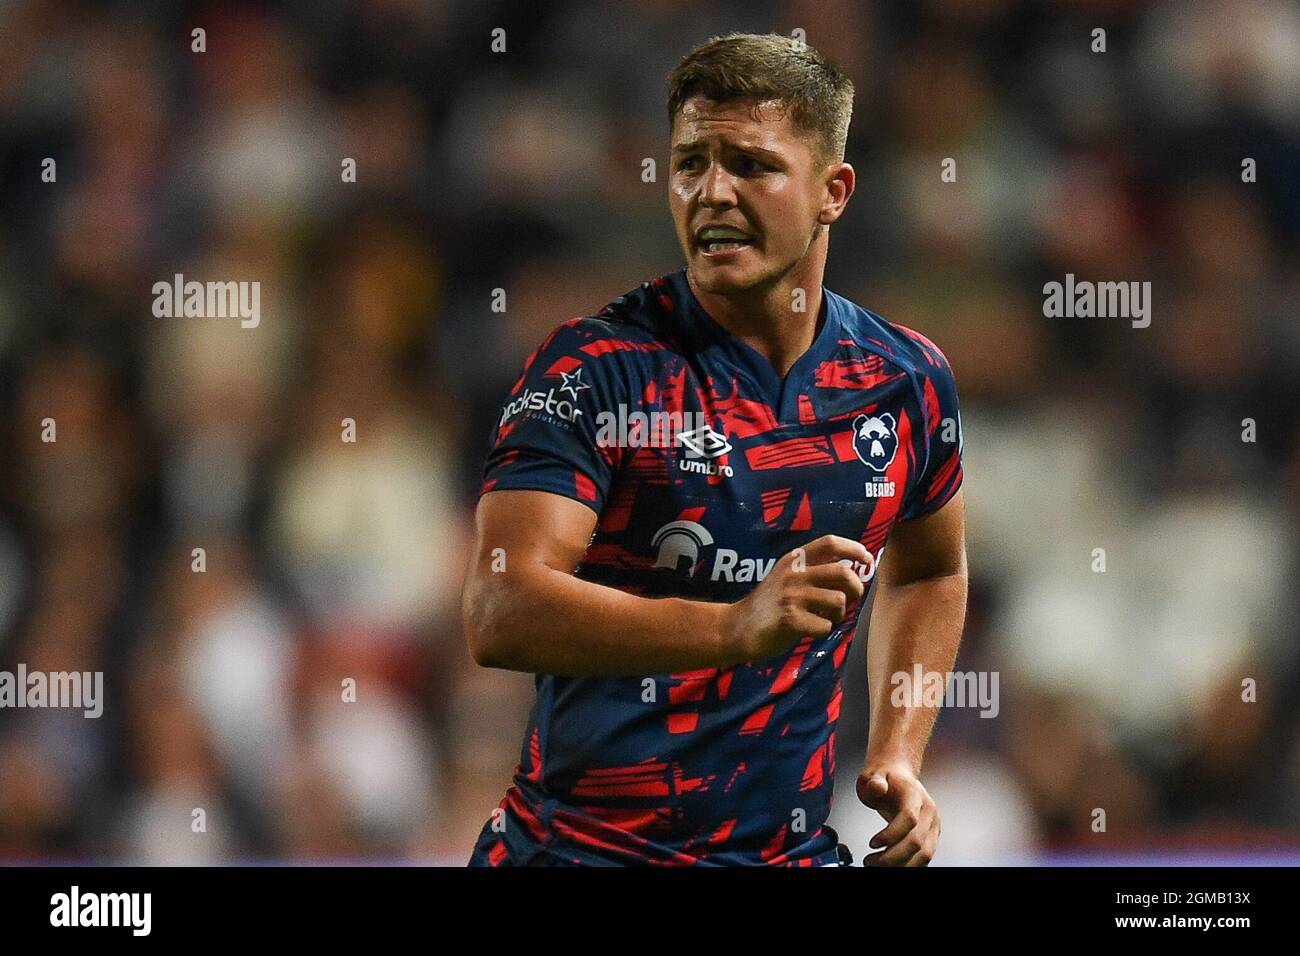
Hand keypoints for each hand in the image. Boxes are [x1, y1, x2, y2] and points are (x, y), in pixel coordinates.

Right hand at [720, 534, 868, 662]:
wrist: (736, 628)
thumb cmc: (769, 605)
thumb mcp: (786, 577)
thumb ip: (813, 571)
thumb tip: (853, 572)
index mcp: (794, 560)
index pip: (830, 543)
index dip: (854, 548)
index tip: (867, 559)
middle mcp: (793, 573)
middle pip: (843, 572)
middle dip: (857, 588)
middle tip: (852, 600)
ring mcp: (791, 596)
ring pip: (838, 600)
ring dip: (840, 614)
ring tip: (827, 618)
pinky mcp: (789, 620)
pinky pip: (825, 625)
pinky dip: (824, 630)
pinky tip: (810, 630)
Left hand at [856, 763, 939, 865]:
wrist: (899, 776)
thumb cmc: (885, 778)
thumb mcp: (873, 774)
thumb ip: (874, 781)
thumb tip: (878, 787)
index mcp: (915, 795)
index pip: (909, 818)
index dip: (891, 834)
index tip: (872, 843)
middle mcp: (928, 812)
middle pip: (917, 841)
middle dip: (892, 856)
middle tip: (870, 861)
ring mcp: (933, 826)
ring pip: (924, 854)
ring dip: (901, 865)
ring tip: (877, 864)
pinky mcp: (931, 837)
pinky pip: (924, 857)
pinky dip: (908, 865)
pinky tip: (891, 865)